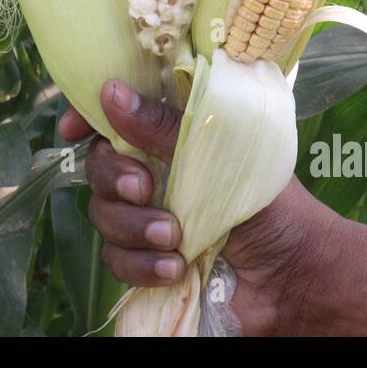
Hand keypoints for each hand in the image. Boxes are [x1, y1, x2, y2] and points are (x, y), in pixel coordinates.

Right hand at [59, 79, 343, 335]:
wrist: (295, 276)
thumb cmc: (273, 203)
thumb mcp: (220, 153)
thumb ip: (163, 127)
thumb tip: (109, 91)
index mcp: (174, 134)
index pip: (117, 112)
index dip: (87, 116)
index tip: (71, 130)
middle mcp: (155, 171)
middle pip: (98, 164)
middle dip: (114, 177)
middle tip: (145, 188)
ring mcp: (148, 216)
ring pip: (102, 214)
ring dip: (134, 227)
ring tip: (175, 237)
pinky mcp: (146, 260)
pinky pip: (115, 258)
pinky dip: (141, 264)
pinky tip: (175, 268)